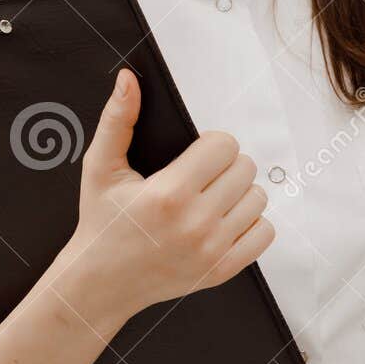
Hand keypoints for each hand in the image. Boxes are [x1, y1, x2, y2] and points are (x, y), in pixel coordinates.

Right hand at [65, 69, 274, 318]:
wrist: (99, 283)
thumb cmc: (101, 222)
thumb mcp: (100, 167)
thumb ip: (117, 119)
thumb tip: (128, 80)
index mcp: (168, 193)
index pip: (224, 145)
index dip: (211, 144)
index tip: (195, 155)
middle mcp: (195, 224)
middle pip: (245, 168)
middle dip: (225, 166)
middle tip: (200, 177)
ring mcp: (211, 251)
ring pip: (258, 198)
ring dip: (238, 194)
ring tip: (210, 199)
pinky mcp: (222, 271)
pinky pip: (264, 233)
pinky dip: (249, 223)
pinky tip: (222, 221)